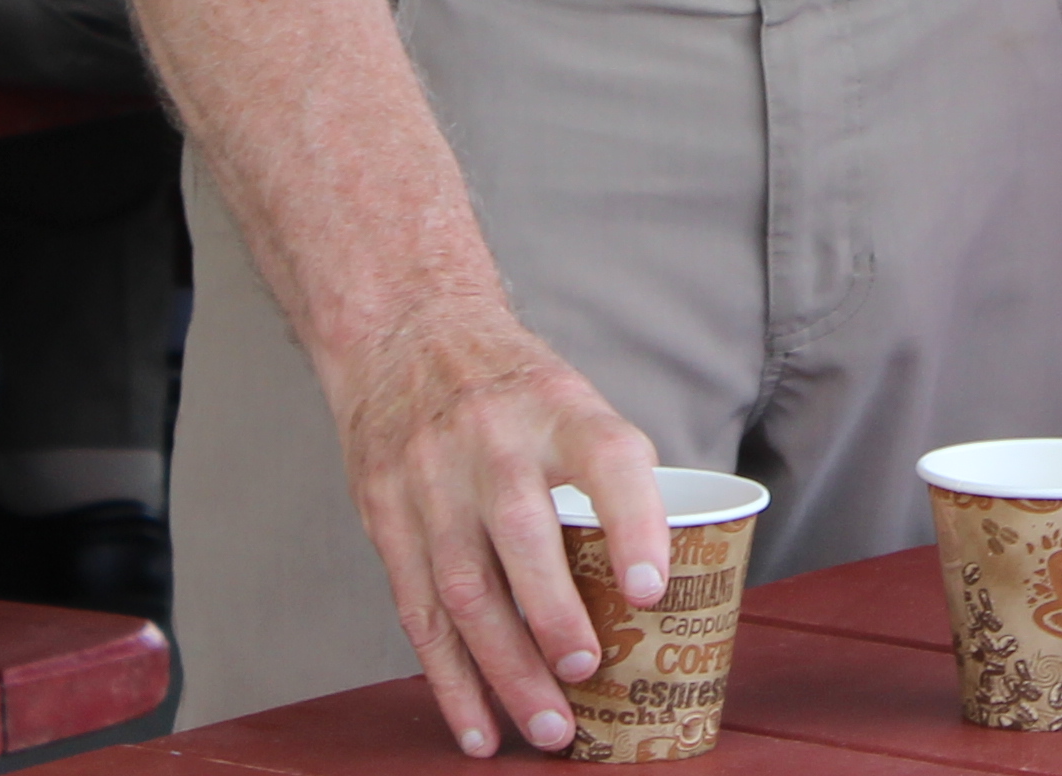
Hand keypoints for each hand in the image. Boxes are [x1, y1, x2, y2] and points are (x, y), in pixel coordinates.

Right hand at [329, 276, 664, 758]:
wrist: (405, 333)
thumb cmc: (512, 388)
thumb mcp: (571, 397)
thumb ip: (612, 474)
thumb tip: (675, 579)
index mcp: (558, 405)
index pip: (606, 456)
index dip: (633, 522)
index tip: (651, 589)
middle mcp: (492, 440)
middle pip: (523, 534)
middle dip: (555, 615)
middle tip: (587, 672)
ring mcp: (431, 478)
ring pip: (465, 587)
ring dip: (506, 669)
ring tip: (548, 728)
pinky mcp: (386, 515)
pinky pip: (418, 611)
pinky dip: (450, 679)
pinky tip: (478, 726)